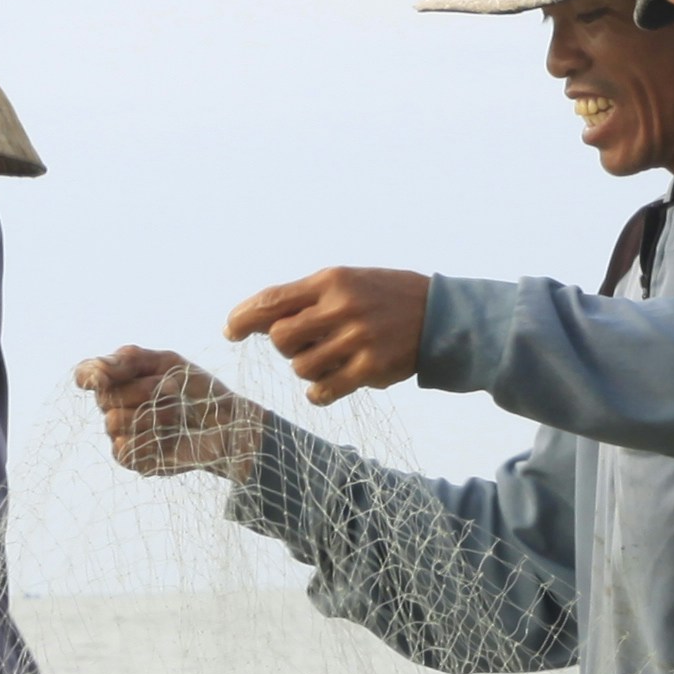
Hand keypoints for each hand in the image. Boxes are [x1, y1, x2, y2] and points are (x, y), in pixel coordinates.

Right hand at [74, 347, 260, 478]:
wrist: (228, 424)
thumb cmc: (197, 391)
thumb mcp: (168, 363)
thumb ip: (129, 359)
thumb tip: (96, 371)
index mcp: (119, 381)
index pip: (85, 374)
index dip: (90, 374)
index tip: (102, 375)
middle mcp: (115, 407)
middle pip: (104, 397)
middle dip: (142, 390)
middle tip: (171, 389)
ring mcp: (122, 435)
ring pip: (113, 423)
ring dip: (153, 415)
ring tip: (177, 414)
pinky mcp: (134, 460)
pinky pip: (125, 448)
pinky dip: (151, 439)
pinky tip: (169, 437)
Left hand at [225, 268, 431, 404]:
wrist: (442, 316)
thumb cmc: (386, 297)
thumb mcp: (349, 282)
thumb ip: (308, 298)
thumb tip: (258, 322)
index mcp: (332, 281)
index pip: (272, 300)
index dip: (243, 317)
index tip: (230, 330)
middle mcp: (342, 307)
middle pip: (281, 338)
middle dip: (284, 346)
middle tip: (302, 344)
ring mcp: (357, 340)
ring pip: (301, 367)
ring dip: (306, 368)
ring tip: (327, 360)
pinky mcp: (371, 369)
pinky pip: (324, 390)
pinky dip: (318, 393)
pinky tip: (325, 386)